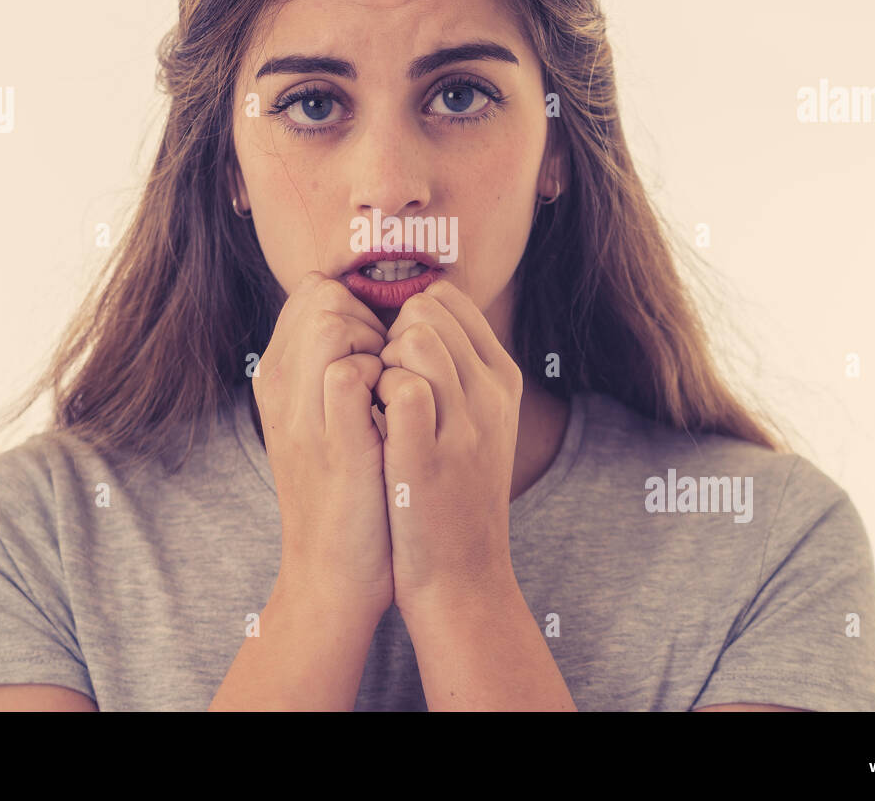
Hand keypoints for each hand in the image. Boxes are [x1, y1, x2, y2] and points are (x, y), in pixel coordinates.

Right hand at [253, 271, 393, 621]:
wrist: (334, 572)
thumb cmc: (345, 490)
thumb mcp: (323, 417)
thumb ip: (333, 364)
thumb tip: (368, 315)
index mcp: (275, 375)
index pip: (312, 291)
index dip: (355, 306)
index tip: (378, 350)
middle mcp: (278, 386)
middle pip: (322, 295)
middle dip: (369, 319)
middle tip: (387, 372)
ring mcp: (301, 411)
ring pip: (332, 320)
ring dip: (376, 343)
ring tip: (389, 390)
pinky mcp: (333, 439)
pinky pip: (353, 369)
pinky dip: (385, 377)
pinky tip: (397, 411)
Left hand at [373, 278, 523, 620]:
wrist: (460, 577)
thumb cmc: (453, 494)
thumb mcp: (478, 423)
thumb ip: (458, 367)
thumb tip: (417, 313)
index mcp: (503, 378)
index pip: (448, 298)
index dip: (406, 316)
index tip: (395, 357)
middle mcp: (491, 392)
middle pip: (427, 309)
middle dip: (390, 335)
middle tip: (384, 384)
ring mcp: (465, 422)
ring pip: (415, 337)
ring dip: (381, 362)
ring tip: (378, 405)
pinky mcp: (430, 454)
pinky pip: (400, 385)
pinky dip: (374, 395)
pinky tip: (372, 426)